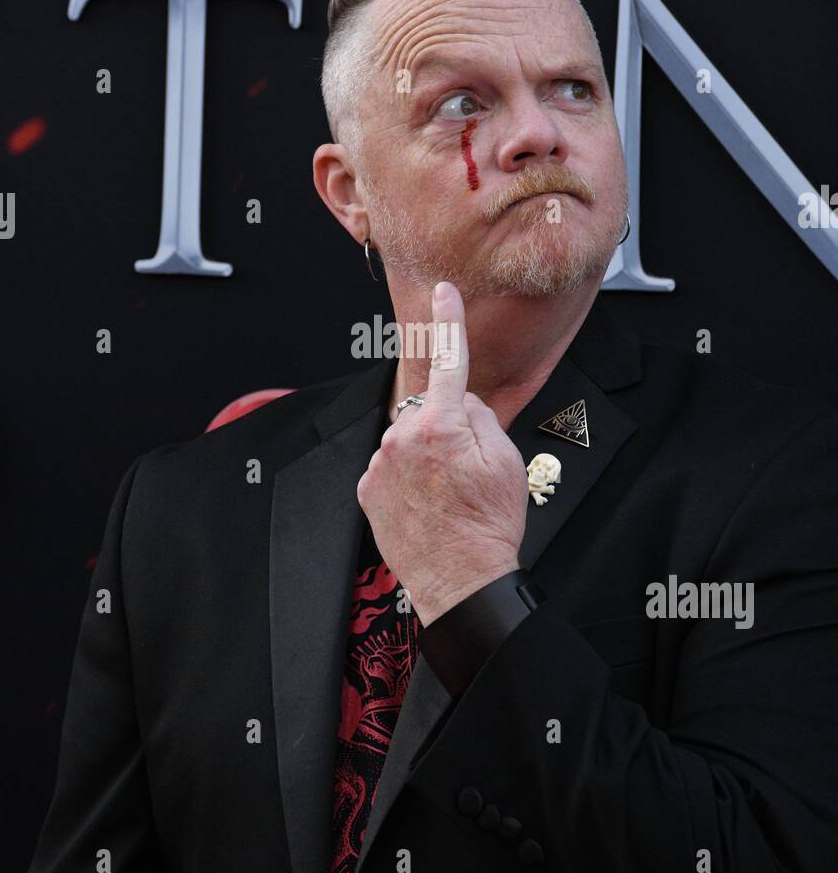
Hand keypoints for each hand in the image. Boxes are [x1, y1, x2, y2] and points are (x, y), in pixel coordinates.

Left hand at [356, 281, 527, 626]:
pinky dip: (406, 479)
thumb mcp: (505, 460)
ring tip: (445, 496)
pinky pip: (390, 467)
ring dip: (424, 458)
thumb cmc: (487, 525)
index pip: (448, 360)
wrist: (462, 581)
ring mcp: (381, 464)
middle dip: (445, 429)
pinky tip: (425, 504)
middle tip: (465, 471)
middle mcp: (403, 437)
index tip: (442, 292)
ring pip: (407, 441)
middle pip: (428, 411)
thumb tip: (463, 403)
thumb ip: (481, 417)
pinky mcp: (367, 489)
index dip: (448, 322)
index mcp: (442, 424)